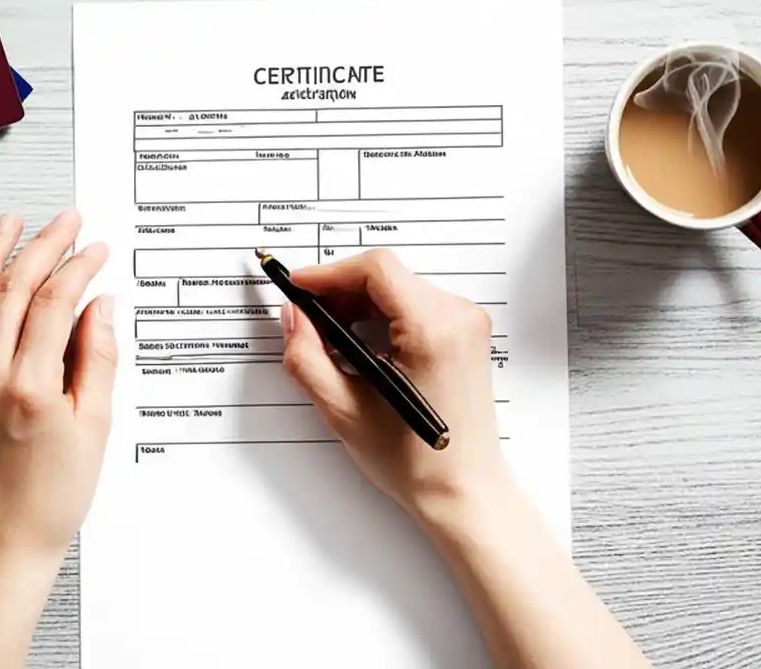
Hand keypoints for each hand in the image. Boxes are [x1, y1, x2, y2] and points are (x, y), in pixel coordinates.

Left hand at [0, 210, 114, 575]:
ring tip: (11, 223)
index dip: (78, 265)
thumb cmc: (49, 500)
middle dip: (41, 245)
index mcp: (31, 387)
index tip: (95, 248)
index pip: (54, 302)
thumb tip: (100, 307)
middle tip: (65, 220)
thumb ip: (96, 361)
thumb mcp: (94, 430)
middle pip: (11, 288)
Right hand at [280, 249, 511, 523]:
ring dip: (360, 305)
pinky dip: (382, 316)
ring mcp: (467, 325)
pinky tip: (363, 346)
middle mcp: (458, 319)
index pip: (376, 269)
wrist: (462, 491)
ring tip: (333, 341)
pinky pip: (416, 305)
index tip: (301, 288)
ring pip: (399, 288)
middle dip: (341, 292)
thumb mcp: (344, 410)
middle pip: (387, 276)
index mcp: (434, 330)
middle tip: (309, 321)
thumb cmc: (417, 463)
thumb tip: (294, 317)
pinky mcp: (466, 335)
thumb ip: (307, 357)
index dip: (329, 273)